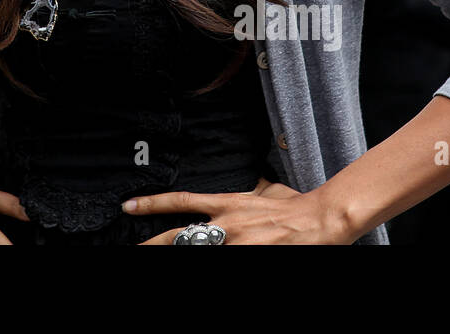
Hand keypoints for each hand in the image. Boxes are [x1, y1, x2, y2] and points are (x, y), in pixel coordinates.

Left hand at [127, 177, 350, 244]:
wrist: (321, 218)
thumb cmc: (295, 205)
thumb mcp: (264, 192)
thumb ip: (247, 194)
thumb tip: (250, 190)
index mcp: (226, 203)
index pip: (181, 201)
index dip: (152, 203)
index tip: (128, 205)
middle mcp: (226, 224)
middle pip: (178, 236)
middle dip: (152, 243)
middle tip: (132, 246)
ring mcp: (236, 243)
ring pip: (195, 250)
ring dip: (178, 252)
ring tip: (148, 253)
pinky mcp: (251, 256)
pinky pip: (223, 261)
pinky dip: (210, 261)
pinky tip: (196, 261)